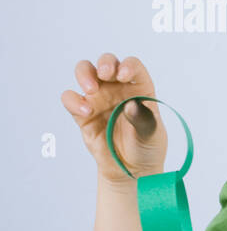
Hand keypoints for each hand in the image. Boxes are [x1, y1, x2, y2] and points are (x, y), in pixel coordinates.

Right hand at [60, 53, 168, 184]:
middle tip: (105, 75)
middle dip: (105, 63)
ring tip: (91, 89)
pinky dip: (73, 100)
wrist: (131, 168)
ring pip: (85, 72)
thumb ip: (143, 119)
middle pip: (107, 62)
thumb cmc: (147, 146)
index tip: (124, 75)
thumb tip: (132, 105)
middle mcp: (118, 88)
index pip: (132, 66)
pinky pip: (70, 98)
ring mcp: (99, 98)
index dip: (128, 65)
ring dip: (85, 74)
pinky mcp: (82, 112)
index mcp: (140, 88)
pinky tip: (86, 111)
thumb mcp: (152, 134)